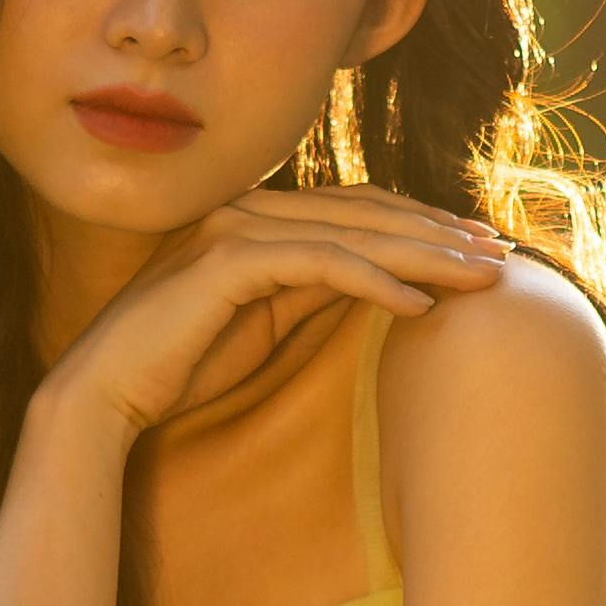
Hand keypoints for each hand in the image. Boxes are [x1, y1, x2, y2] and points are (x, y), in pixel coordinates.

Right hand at [29, 185, 504, 441]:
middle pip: (365, 211)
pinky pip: (319, 265)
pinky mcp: (225, 263)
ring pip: (352, 232)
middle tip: (502, 255)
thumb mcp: (263, 321)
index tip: (477, 249)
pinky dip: (375, 281)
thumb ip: (311, 289)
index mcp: (254, 217)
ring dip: (425, 254)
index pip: (356, 209)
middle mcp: (245, 209)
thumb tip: (383, 279)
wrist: (103, 396)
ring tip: (482, 279)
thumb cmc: (178, 368)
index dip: (421, 224)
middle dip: (440, 233)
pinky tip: (420, 305)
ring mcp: (233, 229)